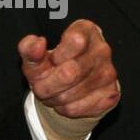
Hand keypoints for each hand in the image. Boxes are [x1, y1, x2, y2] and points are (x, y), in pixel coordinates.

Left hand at [21, 19, 119, 139]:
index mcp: (86, 30)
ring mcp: (108, 74)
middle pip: (70, 73)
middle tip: (40, 86)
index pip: (75, 41)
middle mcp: (102, 50)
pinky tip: (64, 100)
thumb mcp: (36, 54)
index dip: (56, 56)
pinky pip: (76, 109)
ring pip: (70, 95)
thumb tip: (38, 44)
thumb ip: (29, 47)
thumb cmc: (53, 63)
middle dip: (46, 85)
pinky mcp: (109, 95)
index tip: (52, 60)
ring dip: (53, 99)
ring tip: (52, 93)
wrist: (71, 83)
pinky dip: (63, 109)